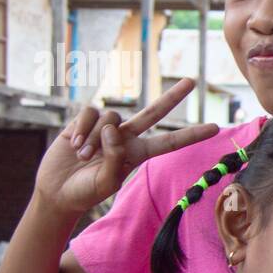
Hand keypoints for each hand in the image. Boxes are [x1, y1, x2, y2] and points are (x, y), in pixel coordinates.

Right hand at [36, 78, 219, 213]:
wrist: (57, 190)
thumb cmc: (84, 191)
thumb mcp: (106, 182)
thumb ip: (115, 158)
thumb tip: (115, 129)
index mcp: (138, 154)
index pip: (170, 142)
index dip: (191, 135)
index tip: (215, 128)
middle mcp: (126, 137)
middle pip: (154, 112)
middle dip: (173, 97)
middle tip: (192, 81)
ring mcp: (106, 127)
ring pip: (111, 116)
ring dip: (94, 138)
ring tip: (83, 156)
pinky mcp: (85, 121)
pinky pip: (90, 113)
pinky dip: (82, 128)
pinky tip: (72, 145)